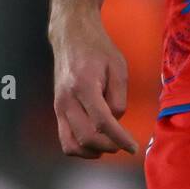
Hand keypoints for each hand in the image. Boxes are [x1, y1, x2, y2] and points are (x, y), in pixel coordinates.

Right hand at [50, 10, 138, 158]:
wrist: (71, 37)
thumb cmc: (98, 50)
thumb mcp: (118, 68)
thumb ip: (118, 98)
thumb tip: (116, 122)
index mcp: (84, 86)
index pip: (102, 122)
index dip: (119, 138)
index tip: (133, 147)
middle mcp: (67, 99)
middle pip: (85, 137)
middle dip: (108, 146)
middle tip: (123, 144)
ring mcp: (58, 106)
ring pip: (70, 144)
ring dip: (91, 151)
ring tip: (109, 145)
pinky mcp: (56, 110)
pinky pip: (65, 138)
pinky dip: (80, 147)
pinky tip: (96, 141)